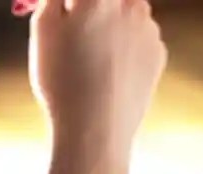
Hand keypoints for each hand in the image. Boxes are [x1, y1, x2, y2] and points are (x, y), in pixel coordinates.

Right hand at [29, 0, 167, 164]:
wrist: (96, 132)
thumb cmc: (64, 82)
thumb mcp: (43, 28)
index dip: (74, 2)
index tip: (66, 9)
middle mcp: (131, 4)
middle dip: (93, 6)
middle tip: (74, 29)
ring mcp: (150, 30)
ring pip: (127, 13)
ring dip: (111, 24)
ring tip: (90, 58)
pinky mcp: (159, 54)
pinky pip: (139, 38)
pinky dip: (125, 46)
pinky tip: (108, 72)